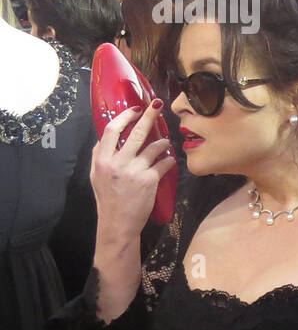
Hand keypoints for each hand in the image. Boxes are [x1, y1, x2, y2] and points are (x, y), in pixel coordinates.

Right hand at [89, 102, 175, 237]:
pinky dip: (169, 159)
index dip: (124, 116)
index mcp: (102, 160)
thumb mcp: (96, 175)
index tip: (135, 109)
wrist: (117, 223)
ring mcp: (135, 170)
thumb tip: (106, 136)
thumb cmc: (108, 198)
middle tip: (158, 106)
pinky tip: (169, 160)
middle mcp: (118, 163)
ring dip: (163, 141)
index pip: (111, 130)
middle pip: (137, 133)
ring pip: (155, 146)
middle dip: (149, 116)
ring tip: (166, 141)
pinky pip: (164, 162)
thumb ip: (100, 155)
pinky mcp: (150, 180)